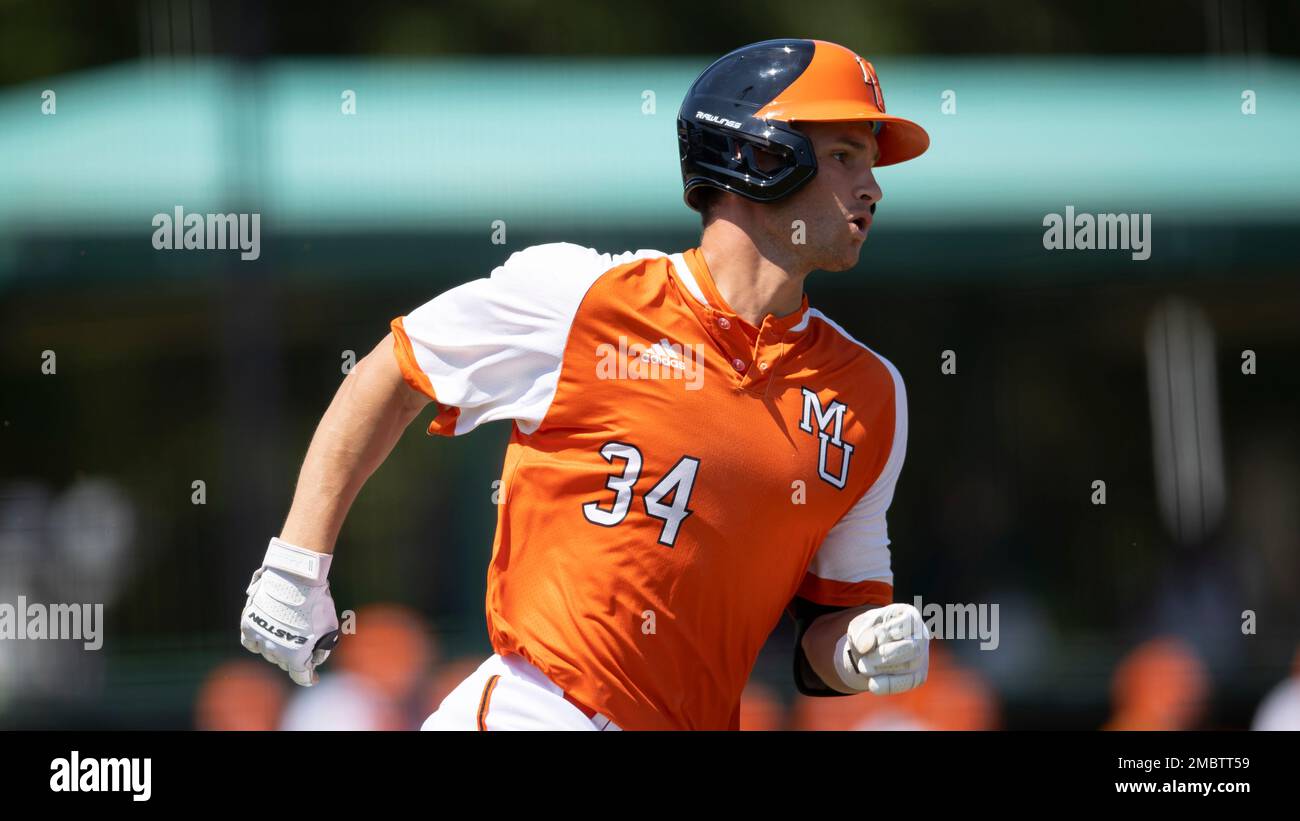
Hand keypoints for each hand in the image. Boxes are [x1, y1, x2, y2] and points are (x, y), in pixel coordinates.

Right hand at [240, 538, 340, 686]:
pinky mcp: (249, 625)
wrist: (296, 578)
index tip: (313, 679)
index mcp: (295, 655)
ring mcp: (261, 638)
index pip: (301, 676)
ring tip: (287, 633)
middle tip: (302, 644)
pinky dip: (258, 642)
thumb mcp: (329, 629)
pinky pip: (250, 643)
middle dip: (294, 657)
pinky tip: (265, 637)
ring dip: (278, 648)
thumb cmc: (317, 603)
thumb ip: (321, 650)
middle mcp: (275, 651)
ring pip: (269, 653)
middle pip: (284, 662)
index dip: (308, 679)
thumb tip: (314, 661)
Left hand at [838, 602, 929, 694]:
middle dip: (886, 655)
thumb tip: (866, 645)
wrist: (867, 653)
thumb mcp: (858, 627)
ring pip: (910, 666)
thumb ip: (860, 631)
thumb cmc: (866, 634)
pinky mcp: (918, 676)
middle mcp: (922, 635)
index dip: (883, 634)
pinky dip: (889, 685)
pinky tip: (872, 684)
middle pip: (912, 648)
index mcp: (909, 616)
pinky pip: (908, 682)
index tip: (866, 640)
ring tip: (863, 668)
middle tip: (864, 660)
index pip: (904, 625)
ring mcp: (922, 657)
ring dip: (883, 669)